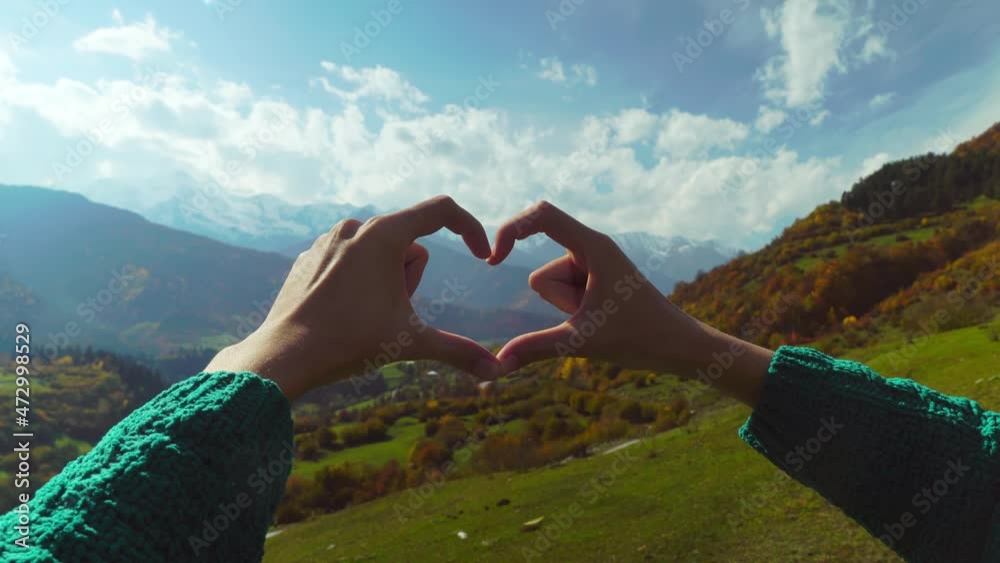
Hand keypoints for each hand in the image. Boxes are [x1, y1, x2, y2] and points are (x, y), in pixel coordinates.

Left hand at [207, 196, 501, 400]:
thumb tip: (497, 372)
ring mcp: (327, 240)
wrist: (284, 356)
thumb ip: (458, 351)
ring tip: (363, 316)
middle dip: (412, 279)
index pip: (442, 211)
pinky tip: (342, 314)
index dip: (470, 230)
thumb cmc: (350, 342)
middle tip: (391, 312)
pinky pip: (351, 263)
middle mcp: (355, 227)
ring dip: (387, 283)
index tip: (481, 256)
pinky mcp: (309, 258)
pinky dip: (358, 285)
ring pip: (380, 255)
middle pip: (410, 245)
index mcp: (384, 234)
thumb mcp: (412, 342)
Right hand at [488, 201, 771, 405]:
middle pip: (542, 273)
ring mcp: (594, 264)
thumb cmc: (642, 339)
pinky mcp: (595, 279)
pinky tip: (602, 321)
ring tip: (603, 319)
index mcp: (593, 247)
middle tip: (596, 316)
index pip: (542, 215)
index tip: (494, 259)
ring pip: (551, 287)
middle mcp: (593, 248)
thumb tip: (498, 364)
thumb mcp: (583, 342)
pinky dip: (574, 311)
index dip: (511, 229)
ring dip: (569, 309)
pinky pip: (564, 293)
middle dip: (558, 302)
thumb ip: (537, 348)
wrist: (681, 347)